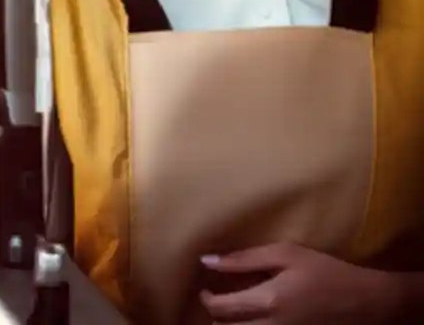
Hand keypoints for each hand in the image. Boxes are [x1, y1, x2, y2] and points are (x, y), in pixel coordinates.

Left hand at [200, 242, 400, 323]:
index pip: (220, 307)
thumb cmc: (325, 271)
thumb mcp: (286, 254)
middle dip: (214, 319)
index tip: (206, 289)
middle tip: (215, 304)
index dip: (207, 299)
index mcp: (268, 300)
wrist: (366, 300)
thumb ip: (244, 259)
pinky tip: (250, 322)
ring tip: (229, 317)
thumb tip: (207, 261)